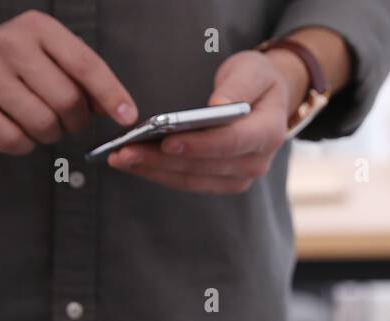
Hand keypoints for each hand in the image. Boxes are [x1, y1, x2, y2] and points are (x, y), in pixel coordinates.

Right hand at [0, 10, 136, 154]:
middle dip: (75, 120)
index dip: (111, 94)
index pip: (85, 64)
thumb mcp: (44, 54)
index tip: (128, 116)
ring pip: (43, 124)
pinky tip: (16, 129)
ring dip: (49, 134)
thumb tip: (117, 108)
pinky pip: (15, 141)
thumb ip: (81, 75)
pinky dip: (24, 144)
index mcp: (37, 28)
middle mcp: (10, 46)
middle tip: (66, 119)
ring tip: (37, 120)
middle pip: (67, 100)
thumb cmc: (7, 65)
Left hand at [107, 48, 305, 193]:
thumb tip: (217, 106)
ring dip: (154, 170)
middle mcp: (256, 163)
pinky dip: (159, 174)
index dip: (199, 145)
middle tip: (126, 151)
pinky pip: (188, 182)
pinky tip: (134, 163)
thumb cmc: (257, 81)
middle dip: (162, 160)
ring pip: (192, 179)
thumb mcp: (252, 70)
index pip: (231, 143)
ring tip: (121, 158)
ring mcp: (240, 178)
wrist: (267, 102)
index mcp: (268, 133)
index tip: (166, 141)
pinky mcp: (222, 182)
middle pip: (204, 166)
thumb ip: (238, 86)